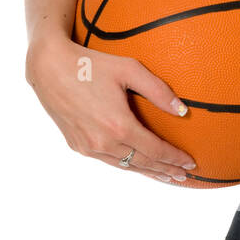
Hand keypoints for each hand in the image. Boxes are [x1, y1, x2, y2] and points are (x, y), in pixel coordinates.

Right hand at [25, 34, 196, 184]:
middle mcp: (102, 142)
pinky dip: (125, 164)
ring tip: (165, 175)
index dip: (175, 159)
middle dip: (165, 170)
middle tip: (183, 176)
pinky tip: (136, 163)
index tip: (191, 163)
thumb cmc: (91, 64)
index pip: (155, 151)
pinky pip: (107, 160)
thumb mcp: (129, 69)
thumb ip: (159, 91)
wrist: (48, 68)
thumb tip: (183, 111)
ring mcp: (87, 147)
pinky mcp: (76, 145)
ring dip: (146, 171)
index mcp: (118, 125)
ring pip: (124, 166)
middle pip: (142, 163)